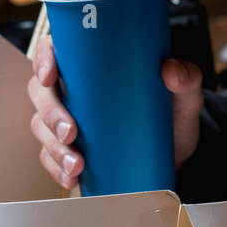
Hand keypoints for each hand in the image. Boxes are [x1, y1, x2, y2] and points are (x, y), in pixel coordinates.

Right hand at [26, 34, 205, 189]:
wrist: (174, 153)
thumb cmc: (172, 115)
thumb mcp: (184, 95)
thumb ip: (185, 78)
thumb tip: (172, 71)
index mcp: (93, 62)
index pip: (56, 50)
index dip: (44, 60)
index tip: (49, 77)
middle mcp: (75, 88)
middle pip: (41, 92)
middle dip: (51, 114)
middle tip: (71, 133)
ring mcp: (69, 118)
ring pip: (42, 126)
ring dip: (54, 147)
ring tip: (77, 164)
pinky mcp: (70, 147)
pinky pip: (50, 156)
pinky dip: (57, 168)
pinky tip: (72, 176)